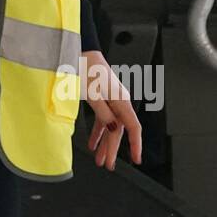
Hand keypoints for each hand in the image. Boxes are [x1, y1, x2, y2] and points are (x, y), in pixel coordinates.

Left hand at [82, 50, 141, 170]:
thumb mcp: (92, 94)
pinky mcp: (103, 98)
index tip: (136, 159)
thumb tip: (113, 129)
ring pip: (111, 126)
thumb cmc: (86, 68)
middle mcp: (119, 101)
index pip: (133, 127)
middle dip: (113, 149)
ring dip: (105, 143)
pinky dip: (98, 131)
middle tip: (109, 164)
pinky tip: (93, 143)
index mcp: (121, 100)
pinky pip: (103, 119)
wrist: (80, 51)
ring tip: (100, 159)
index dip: (136, 144)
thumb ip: (103, 113)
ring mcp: (111, 100)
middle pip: (119, 130)